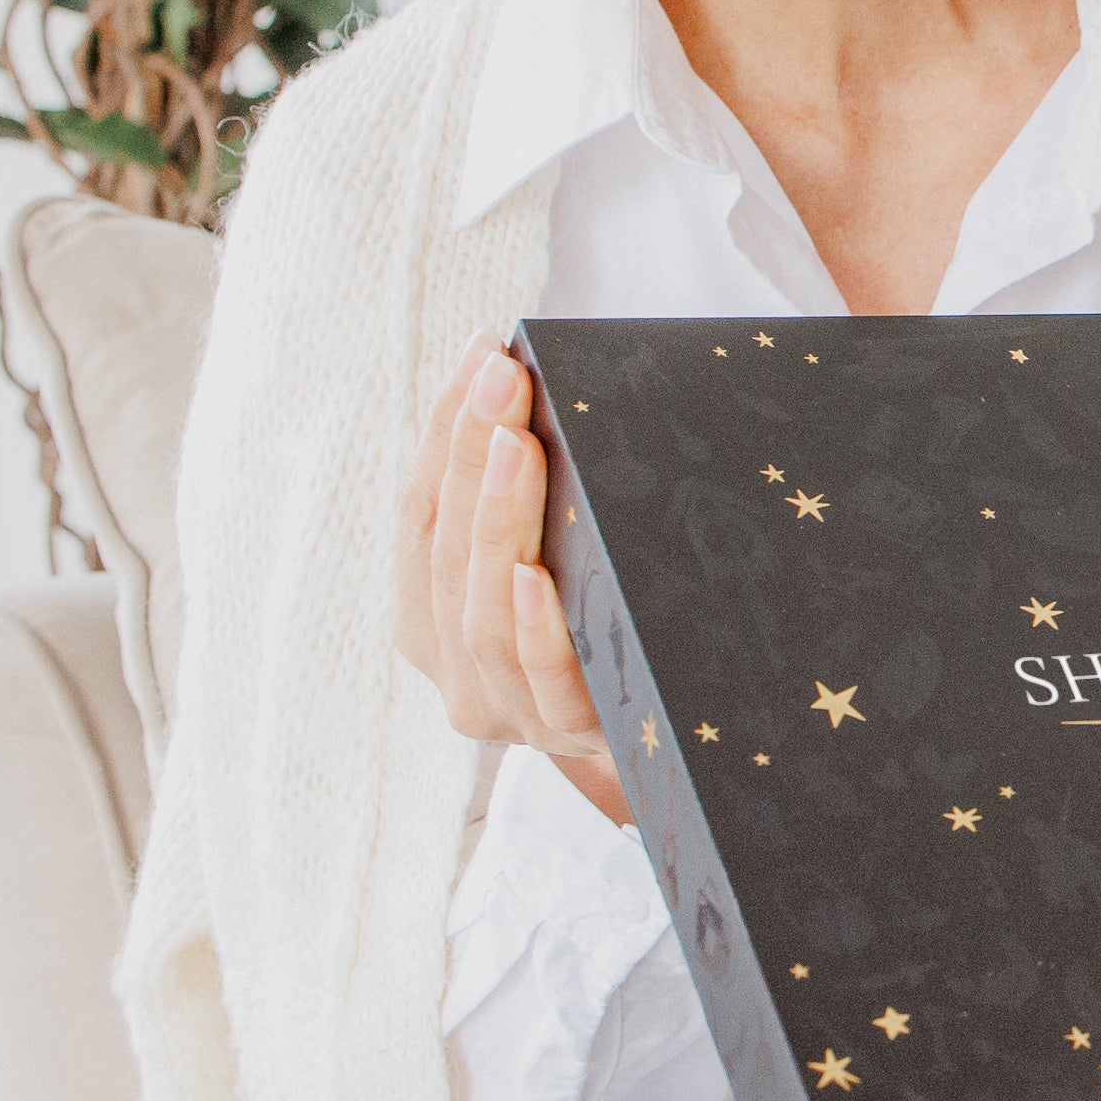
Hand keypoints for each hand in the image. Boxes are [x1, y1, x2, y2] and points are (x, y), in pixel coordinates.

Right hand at [394, 335, 625, 821]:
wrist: (679, 746)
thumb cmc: (619, 626)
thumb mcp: (568, 558)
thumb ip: (540, 497)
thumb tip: (544, 376)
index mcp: (432, 618)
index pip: (421, 516)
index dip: (445, 434)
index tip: (483, 354)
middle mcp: (455, 668)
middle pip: (446, 555)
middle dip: (467, 458)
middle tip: (502, 377)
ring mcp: (510, 711)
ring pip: (480, 615)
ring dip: (495, 522)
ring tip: (510, 444)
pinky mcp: (572, 738)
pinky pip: (541, 683)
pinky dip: (534, 628)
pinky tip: (535, 577)